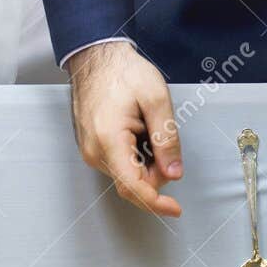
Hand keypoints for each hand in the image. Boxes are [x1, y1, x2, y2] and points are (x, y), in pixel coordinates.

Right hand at [66, 42, 181, 217]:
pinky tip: (138, 131)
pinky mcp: (92, 148)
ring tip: (147, 127)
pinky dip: (136, 155)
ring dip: (146, 161)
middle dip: (156, 173)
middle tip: (165, 143)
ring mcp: (91, 152)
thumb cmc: (122, 72)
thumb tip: (174, 173)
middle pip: (132, 183)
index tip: (175, 208)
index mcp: (109, 141)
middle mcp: (95, 152)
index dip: (156, 203)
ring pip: (127, 174)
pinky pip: (119, 164)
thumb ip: (167, 139)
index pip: (133, 187)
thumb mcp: (156, 99)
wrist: (95, 58)